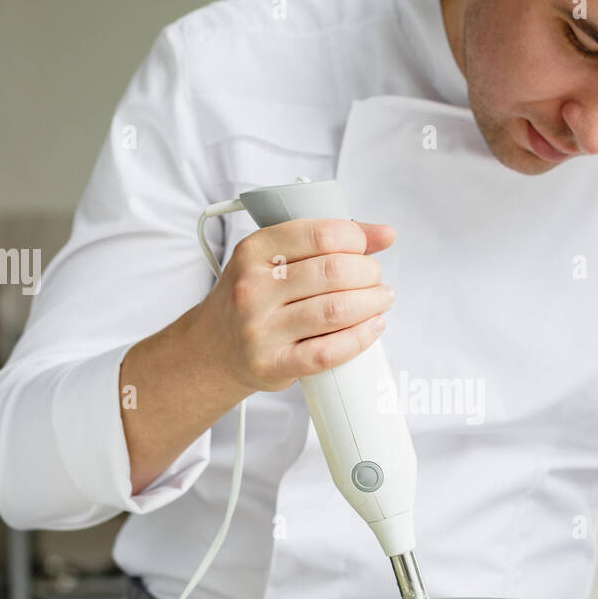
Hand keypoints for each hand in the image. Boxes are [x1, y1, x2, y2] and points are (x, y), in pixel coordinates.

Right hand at [196, 217, 397, 393]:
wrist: (213, 348)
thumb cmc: (252, 299)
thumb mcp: (274, 258)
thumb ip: (326, 240)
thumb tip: (384, 234)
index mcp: (254, 252)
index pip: (321, 234)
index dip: (357, 240)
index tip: (366, 249)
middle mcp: (253, 288)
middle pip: (333, 272)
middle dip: (369, 273)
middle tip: (375, 279)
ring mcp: (261, 330)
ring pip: (335, 310)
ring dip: (371, 303)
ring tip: (381, 299)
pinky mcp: (273, 364)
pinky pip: (328, 352)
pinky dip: (360, 338)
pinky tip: (372, 327)